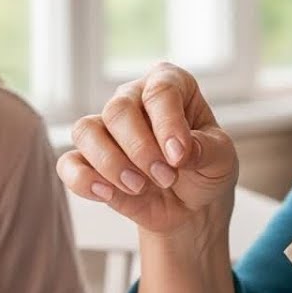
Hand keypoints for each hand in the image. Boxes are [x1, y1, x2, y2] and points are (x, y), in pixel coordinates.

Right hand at [57, 62, 238, 234]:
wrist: (191, 206)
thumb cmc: (206, 169)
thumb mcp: (222, 158)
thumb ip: (207, 149)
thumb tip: (179, 151)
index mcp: (169, 85)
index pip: (159, 91)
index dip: (167, 124)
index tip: (179, 156)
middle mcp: (133, 98)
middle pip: (118, 110)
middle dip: (141, 149)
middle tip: (166, 177)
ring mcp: (106, 128)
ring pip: (86, 131)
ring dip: (112, 164)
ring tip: (139, 188)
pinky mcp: (88, 160)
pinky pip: (68, 163)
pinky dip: (84, 180)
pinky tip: (108, 194)